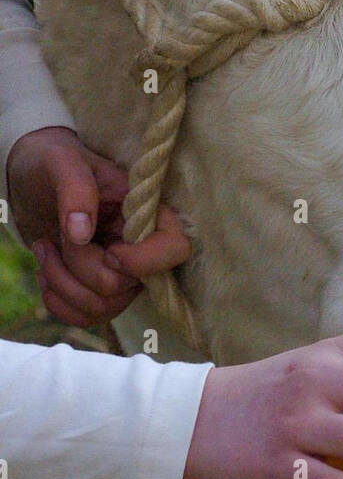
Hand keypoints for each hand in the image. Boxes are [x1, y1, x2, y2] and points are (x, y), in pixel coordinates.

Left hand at [7, 126, 190, 325]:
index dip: (142, 261)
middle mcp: (140, 246)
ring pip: (102, 306)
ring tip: (44, 250)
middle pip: (121, 285)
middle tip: (55, 239)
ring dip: (61, 284)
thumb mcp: (61, 162)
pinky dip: (58, 302)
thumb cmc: (54, 162)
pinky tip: (45, 274)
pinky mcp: (101, 288)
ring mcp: (123, 272)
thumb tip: (81, 234)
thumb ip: (75, 190)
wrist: (33, 178)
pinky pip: (88, 316)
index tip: (107, 250)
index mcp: (144, 210)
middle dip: (77, 266)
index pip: (174, 248)